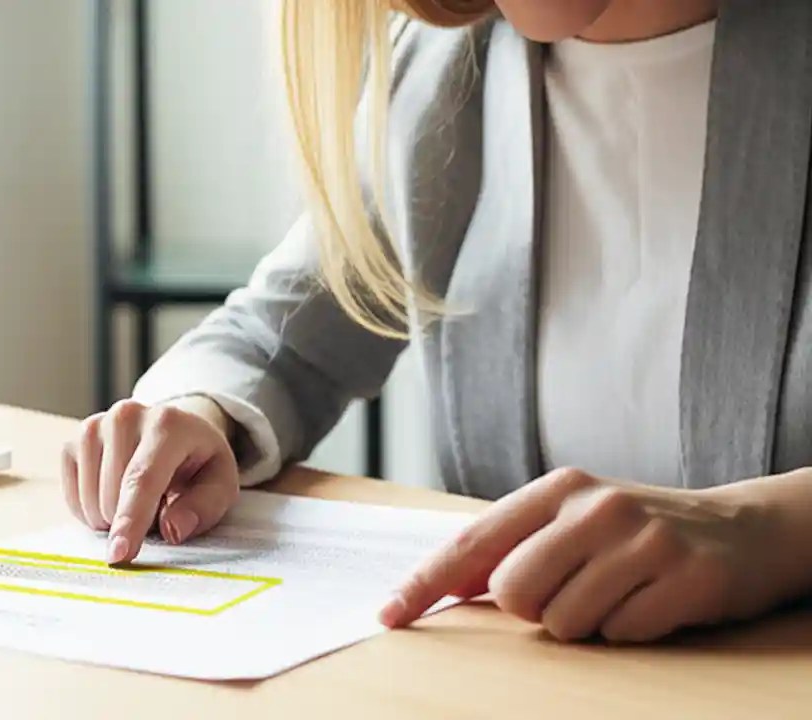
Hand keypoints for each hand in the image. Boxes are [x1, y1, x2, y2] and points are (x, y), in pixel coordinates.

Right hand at [61, 397, 239, 564]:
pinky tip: (112, 499)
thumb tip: (172, 529)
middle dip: (132, 522)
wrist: (172, 432)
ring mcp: (94, 427)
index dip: (131, 520)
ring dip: (111, 519)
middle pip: (111, 496)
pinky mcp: (72, 442)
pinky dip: (91, 512)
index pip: (142, 479)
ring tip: (137, 501)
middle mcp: (125, 417)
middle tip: (158, 508)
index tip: (120, 554)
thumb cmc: (197, 463)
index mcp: (167, 424)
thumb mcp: (220, 484)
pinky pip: (72, 498)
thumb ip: (204, 508)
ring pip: (89, 500)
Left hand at [380, 468, 778, 641]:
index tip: (389, 613)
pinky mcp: (683, 577)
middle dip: (533, 608)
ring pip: (563, 622)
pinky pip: (619, 635)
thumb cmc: (634, 531)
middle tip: (574, 589)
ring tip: (617, 591)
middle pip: (513, 592)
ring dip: (584, 622)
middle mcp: (594, 507)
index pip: (473, 542)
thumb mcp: (572, 520)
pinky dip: (628, 631)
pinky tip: (651, 601)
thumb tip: (446, 584)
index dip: (425, 582)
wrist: (742, 529)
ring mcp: (642, 540)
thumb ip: (513, 545)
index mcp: (556, 489)